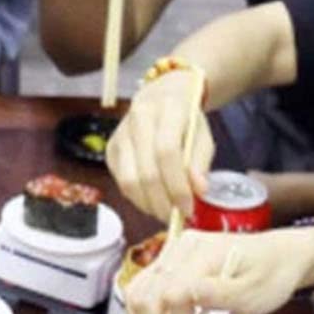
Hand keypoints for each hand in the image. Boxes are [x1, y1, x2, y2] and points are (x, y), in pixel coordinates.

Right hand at [106, 68, 212, 222]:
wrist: (161, 96)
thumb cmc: (186, 119)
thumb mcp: (203, 135)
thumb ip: (201, 162)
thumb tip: (198, 191)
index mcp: (167, 109)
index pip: (166, 152)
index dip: (177, 186)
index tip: (188, 208)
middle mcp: (138, 119)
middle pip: (145, 171)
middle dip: (162, 202)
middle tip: (175, 217)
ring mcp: (120, 134)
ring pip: (129, 181)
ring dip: (148, 204)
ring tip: (165, 212)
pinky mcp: (110, 149)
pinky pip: (121, 182)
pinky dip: (137, 198)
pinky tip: (152, 201)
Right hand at [124, 226, 313, 313]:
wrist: (279, 256)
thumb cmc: (270, 275)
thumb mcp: (254, 291)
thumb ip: (220, 294)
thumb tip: (187, 297)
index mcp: (203, 252)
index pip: (172, 294)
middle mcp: (180, 249)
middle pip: (145, 294)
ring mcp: (171, 254)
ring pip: (135, 292)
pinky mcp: (167, 264)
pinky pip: (141, 289)